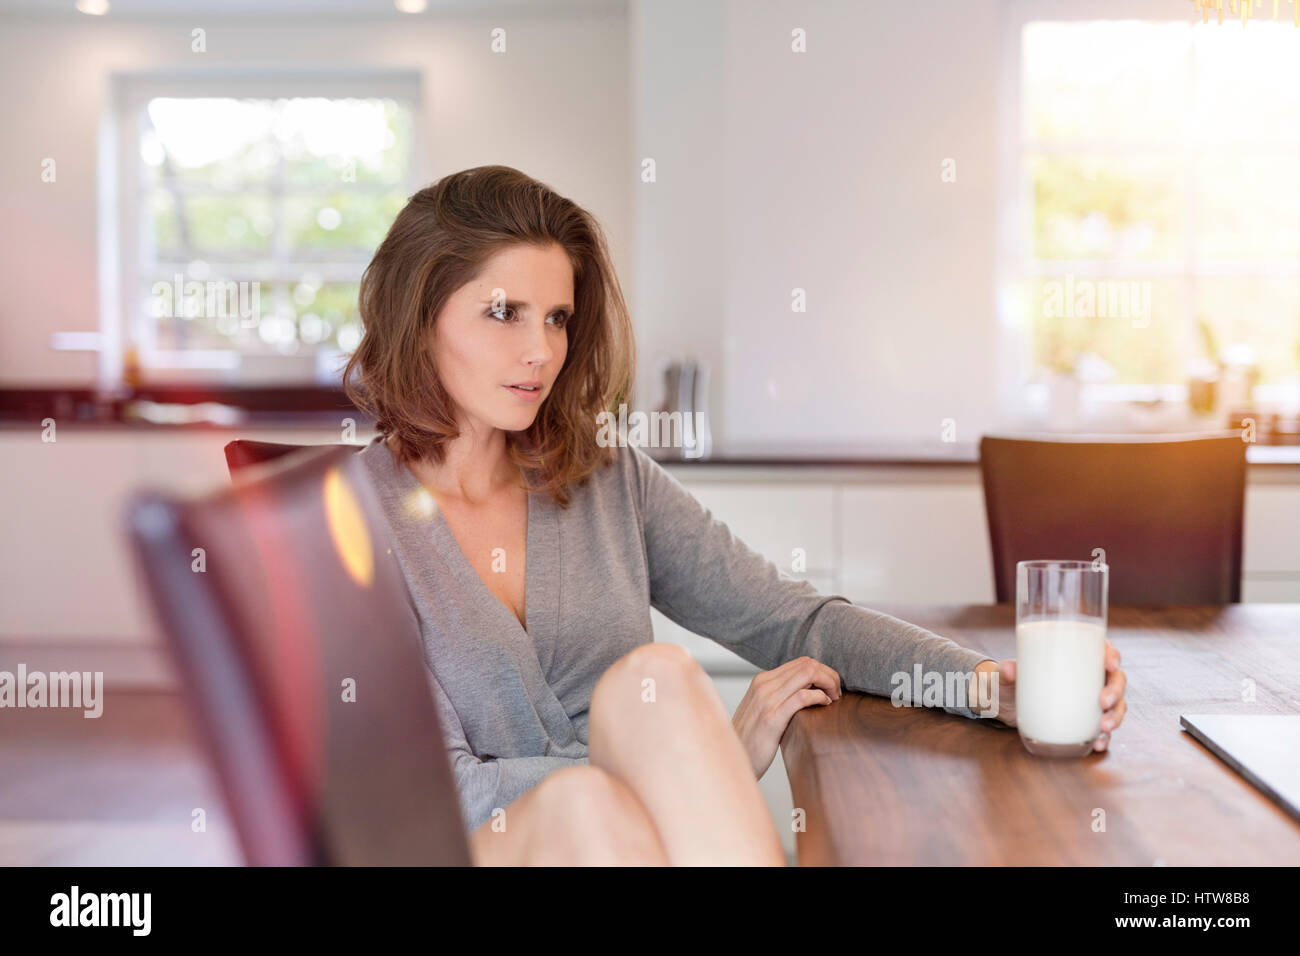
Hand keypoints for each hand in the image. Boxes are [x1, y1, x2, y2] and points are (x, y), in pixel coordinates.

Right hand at [731, 656, 841, 777]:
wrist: (730, 759)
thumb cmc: (750, 739)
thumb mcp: (761, 710)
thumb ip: (778, 696)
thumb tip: (806, 691)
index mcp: (762, 680)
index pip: (801, 662)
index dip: (823, 671)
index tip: (831, 687)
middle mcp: (763, 684)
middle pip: (807, 664)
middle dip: (829, 675)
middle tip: (837, 692)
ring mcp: (767, 699)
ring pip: (807, 674)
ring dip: (828, 684)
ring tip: (834, 698)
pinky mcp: (772, 717)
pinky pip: (802, 696)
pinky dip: (819, 697)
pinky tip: (824, 704)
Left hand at [981, 640, 1127, 751]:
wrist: (1003, 707)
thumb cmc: (1008, 682)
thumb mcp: (1004, 675)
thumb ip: (1006, 671)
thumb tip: (1009, 669)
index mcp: (1074, 657)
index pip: (1102, 650)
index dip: (1112, 655)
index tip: (1110, 664)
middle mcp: (1087, 678)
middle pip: (1115, 679)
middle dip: (1115, 690)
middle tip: (1103, 701)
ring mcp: (1089, 701)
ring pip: (1116, 705)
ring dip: (1115, 716)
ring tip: (1103, 727)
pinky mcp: (1084, 721)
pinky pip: (1102, 730)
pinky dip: (1105, 737)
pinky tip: (1099, 743)